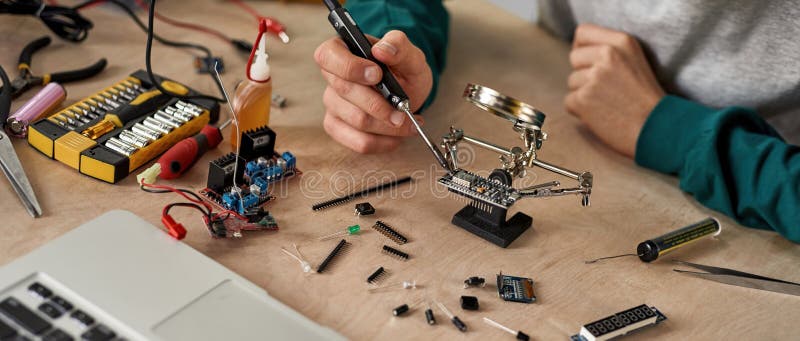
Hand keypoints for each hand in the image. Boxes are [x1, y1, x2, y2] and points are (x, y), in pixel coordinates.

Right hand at [314, 30, 432, 153]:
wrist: (407, 93)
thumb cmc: (403, 70)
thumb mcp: (409, 54)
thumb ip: (399, 46)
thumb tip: (383, 49)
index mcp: (341, 50)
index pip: (327, 56)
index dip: (350, 67)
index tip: (377, 74)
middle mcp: (331, 77)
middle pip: (345, 92)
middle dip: (379, 103)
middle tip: (403, 109)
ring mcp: (332, 104)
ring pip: (356, 120)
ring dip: (387, 126)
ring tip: (408, 122)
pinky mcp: (338, 127)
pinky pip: (358, 142)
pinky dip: (383, 142)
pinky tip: (397, 136)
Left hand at [565, 24, 664, 156]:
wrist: (657, 128)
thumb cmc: (646, 98)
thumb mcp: (635, 60)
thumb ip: (609, 50)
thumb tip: (578, 49)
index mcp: (622, 42)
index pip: (583, 33)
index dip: (583, 48)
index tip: (591, 62)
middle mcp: (607, 55)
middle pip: (574, 57)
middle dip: (584, 73)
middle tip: (606, 89)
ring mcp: (594, 77)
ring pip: (572, 81)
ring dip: (584, 94)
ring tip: (608, 103)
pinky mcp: (583, 99)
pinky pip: (569, 101)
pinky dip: (581, 111)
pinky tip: (601, 115)